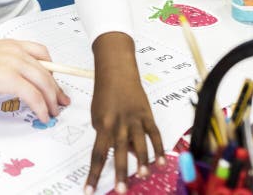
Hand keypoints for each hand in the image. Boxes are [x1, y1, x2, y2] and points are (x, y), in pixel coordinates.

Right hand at [0, 38, 70, 121]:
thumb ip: (2, 63)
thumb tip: (12, 80)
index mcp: (11, 44)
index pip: (42, 53)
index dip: (53, 69)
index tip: (55, 83)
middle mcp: (16, 51)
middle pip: (48, 70)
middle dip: (57, 89)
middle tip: (62, 101)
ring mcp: (14, 63)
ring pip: (45, 84)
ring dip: (52, 101)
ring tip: (53, 113)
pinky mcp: (10, 78)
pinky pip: (34, 96)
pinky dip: (42, 108)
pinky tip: (42, 116)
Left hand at [86, 32, 164, 193]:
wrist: (115, 69)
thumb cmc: (105, 93)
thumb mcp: (98, 115)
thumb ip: (108, 136)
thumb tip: (125, 155)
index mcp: (102, 125)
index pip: (97, 154)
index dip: (93, 174)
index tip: (89, 191)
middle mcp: (117, 124)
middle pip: (117, 151)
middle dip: (119, 172)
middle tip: (120, 190)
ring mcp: (133, 119)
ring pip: (138, 143)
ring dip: (141, 161)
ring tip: (143, 176)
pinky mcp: (146, 115)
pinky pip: (154, 134)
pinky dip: (159, 148)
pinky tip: (162, 163)